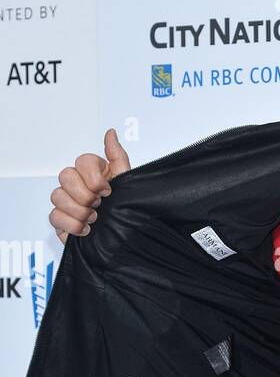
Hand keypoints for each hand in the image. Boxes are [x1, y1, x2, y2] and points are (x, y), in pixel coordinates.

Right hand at [49, 128, 131, 243]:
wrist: (126, 244)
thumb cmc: (128, 213)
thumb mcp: (128, 184)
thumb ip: (118, 157)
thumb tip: (110, 133)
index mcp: (94, 173)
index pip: (82, 160)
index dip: (93, 176)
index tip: (107, 190)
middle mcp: (79, 186)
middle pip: (65, 176)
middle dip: (85, 194)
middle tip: (100, 205)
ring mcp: (67, 203)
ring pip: (57, 196)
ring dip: (79, 210)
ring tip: (95, 219)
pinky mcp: (61, 222)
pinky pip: (53, 216)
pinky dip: (72, 225)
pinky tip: (86, 230)